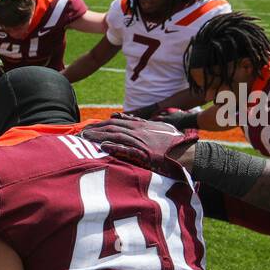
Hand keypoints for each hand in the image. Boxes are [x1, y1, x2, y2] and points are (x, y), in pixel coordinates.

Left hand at [80, 115, 197, 179]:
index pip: (117, 122)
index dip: (102, 124)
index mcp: (142, 126)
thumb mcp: (157, 127)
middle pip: (113, 127)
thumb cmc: (173, 142)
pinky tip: (105, 147)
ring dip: (100, 137)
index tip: (89, 127)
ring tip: (85, 138)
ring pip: (117, 136)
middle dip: (96, 130)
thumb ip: (139, 121)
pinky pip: (128, 150)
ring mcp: (142, 142)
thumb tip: (121, 115)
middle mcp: (139, 131)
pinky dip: (116, 147)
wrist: (188, 152)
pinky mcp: (146, 154)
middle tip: (81, 133)